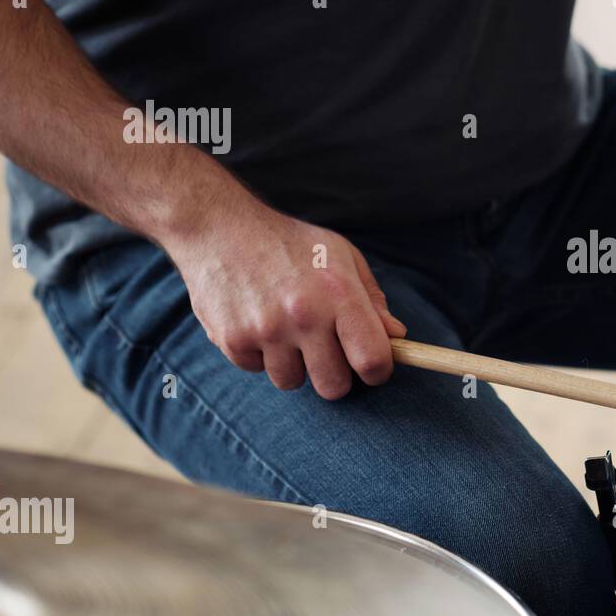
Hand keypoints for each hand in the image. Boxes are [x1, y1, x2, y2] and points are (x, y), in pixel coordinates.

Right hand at [163, 202, 406, 398]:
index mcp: (338, 294)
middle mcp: (303, 316)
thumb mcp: (342, 256)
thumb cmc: (290, 243)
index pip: (372, 360)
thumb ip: (372, 299)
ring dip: (295, 365)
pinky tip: (259, 323)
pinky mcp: (232, 340)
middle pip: (334, 387)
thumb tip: (396, 336)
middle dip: (336, 375)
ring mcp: (265, 331)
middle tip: (328, 352)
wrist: (219, 228)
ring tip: (288, 331)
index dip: (378, 371)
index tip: (372, 365)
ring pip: (293, 382)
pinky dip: (261, 355)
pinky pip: (257, 370)